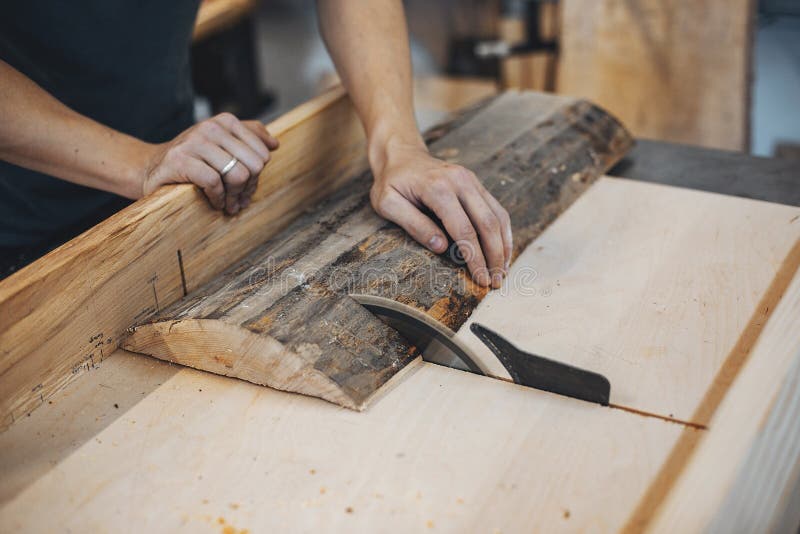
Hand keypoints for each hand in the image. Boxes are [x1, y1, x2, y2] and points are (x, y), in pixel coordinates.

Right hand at [139, 113, 278, 213]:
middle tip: (239, 200)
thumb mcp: (222, 144)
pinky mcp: (180, 160)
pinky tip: (214, 202)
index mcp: (225, 121)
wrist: (152, 168)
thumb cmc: (192, 159)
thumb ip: (249, 137)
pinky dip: (218, 198)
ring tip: (228, 204)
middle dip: (248, 188)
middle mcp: (211, 127)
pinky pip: (214, 183)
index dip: (257, 176)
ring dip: (234, 197)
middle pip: (254, 165)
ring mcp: (194, 142)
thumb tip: (275, 143)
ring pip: (237, 175)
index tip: (247, 187)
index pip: (262, 153)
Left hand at [369, 141, 511, 287]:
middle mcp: (460, 181)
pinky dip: (503, 232)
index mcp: (438, 188)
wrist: (401, 154)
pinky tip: (503, 251)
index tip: (480, 280)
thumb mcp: (387, 203)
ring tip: (502, 272)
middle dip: (495, 256)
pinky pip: (497, 209)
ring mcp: (471, 180)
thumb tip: (441, 247)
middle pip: (488, 224)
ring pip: (498, 216)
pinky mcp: (476, 184)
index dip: (475, 258)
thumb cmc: (391, 182)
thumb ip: (413, 224)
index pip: (464, 229)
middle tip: (496, 283)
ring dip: (504, 246)